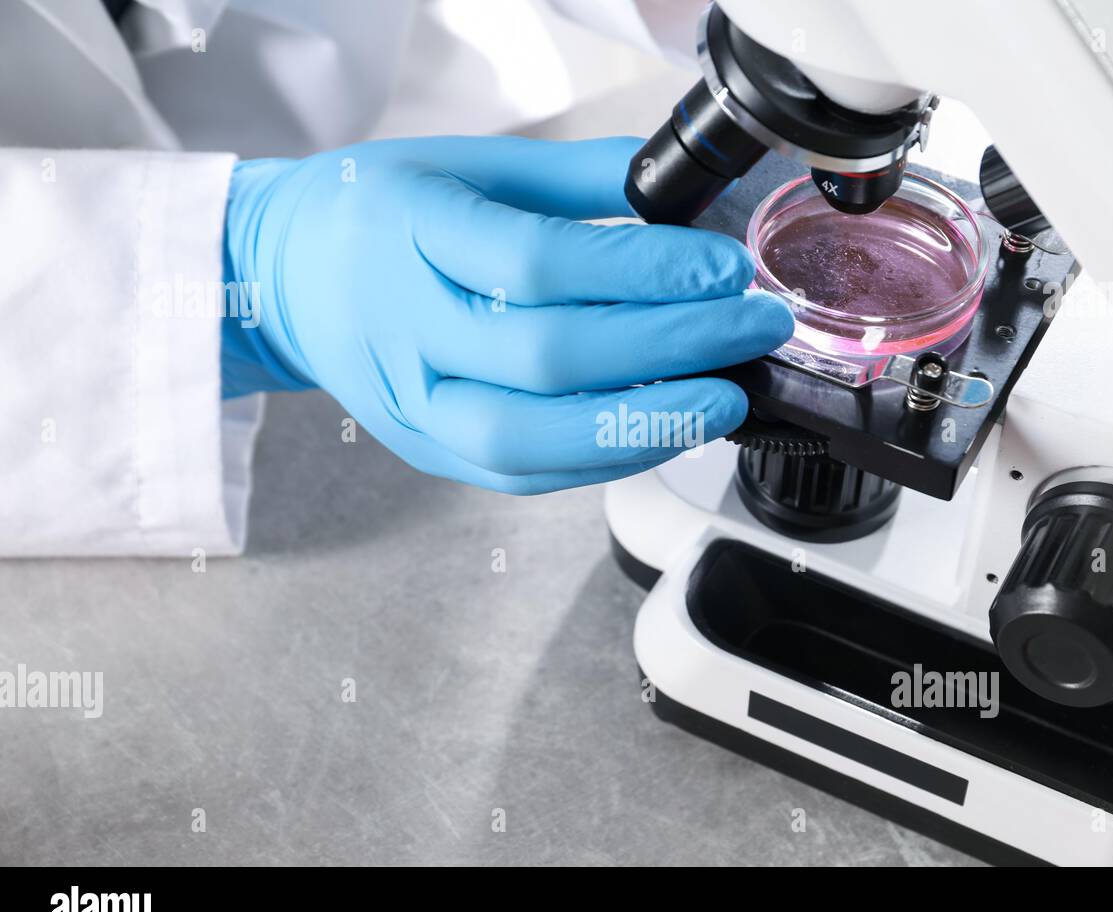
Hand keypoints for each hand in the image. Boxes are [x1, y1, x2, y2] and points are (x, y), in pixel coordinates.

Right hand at [221, 136, 791, 492]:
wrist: (287, 279)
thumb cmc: (377, 215)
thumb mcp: (463, 163)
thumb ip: (571, 177)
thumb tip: (674, 188)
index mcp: (409, 234)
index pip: (536, 264)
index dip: (642, 273)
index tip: (722, 268)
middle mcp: (404, 330)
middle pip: (546, 359)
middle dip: (670, 350)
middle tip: (751, 331)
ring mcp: (412, 404)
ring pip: (531, 440)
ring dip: (644, 425)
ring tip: (725, 398)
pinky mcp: (429, 452)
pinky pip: (524, 474)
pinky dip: (605, 458)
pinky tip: (666, 429)